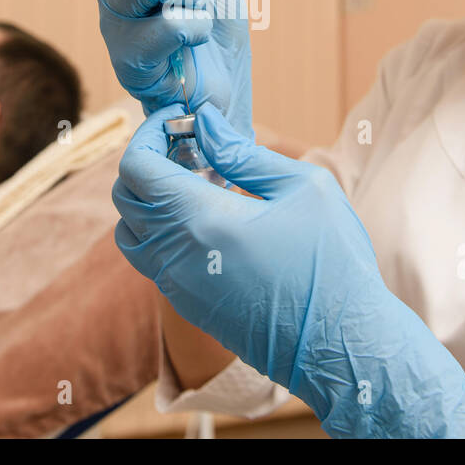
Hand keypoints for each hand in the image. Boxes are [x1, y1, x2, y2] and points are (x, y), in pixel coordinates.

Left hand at [112, 102, 464, 438]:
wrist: (339, 344)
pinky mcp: (188, 305)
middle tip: (189, 146)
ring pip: (131, 232)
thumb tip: (205, 124)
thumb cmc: (331, 263)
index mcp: (201, 219)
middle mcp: (176, 255)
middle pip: (124, 197)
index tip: (176, 120)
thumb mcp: (304, 188)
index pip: (136, 167)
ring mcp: (177, 286)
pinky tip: (208, 220)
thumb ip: (244, 154)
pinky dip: (163, 230)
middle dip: (147, 162)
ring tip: (195, 184)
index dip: (148, 134)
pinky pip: (153, 260)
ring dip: (150, 200)